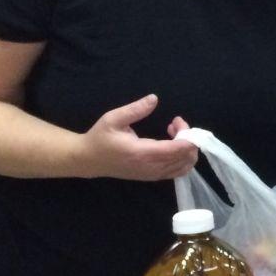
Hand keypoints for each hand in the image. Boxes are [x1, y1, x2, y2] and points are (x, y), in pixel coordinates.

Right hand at [79, 94, 198, 180]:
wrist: (88, 160)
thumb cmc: (100, 138)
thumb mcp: (113, 119)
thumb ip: (135, 109)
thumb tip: (154, 98)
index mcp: (142, 153)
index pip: (177, 150)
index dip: (186, 135)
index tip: (177, 120)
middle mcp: (150, 167)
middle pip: (185, 158)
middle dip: (188, 138)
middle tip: (175, 123)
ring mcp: (152, 175)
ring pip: (184, 166)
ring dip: (186, 148)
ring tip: (173, 132)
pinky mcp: (152, 177)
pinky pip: (176, 171)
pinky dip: (182, 158)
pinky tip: (171, 144)